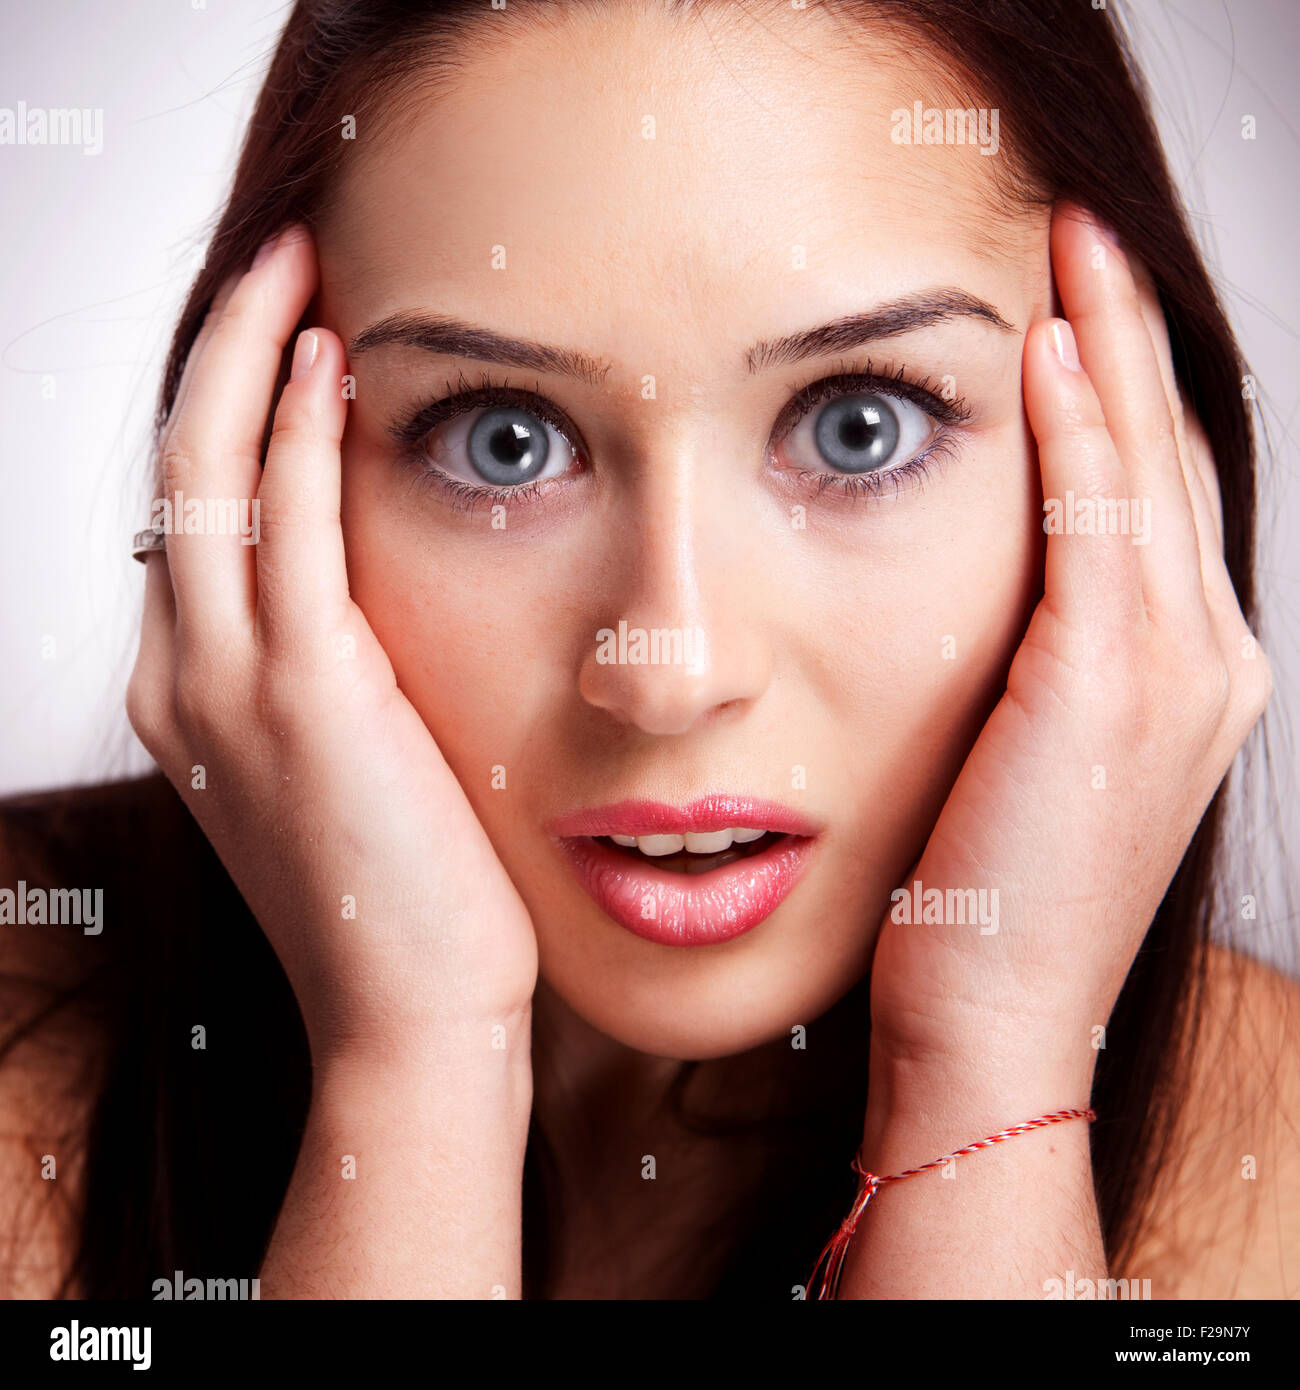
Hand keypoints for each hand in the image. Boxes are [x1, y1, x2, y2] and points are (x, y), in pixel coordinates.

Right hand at [126, 226, 537, 1067]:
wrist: (414, 1007)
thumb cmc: (404, 888)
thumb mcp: (348, 760)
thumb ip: (332, 667)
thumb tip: (368, 589)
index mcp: (191, 692)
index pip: (192, 512)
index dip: (225, 405)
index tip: (285, 330)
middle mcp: (183, 676)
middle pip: (176, 467)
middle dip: (222, 348)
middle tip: (286, 260)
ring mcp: (228, 685)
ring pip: (207, 474)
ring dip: (250, 355)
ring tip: (301, 270)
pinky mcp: (304, 696)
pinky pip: (284, 529)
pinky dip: (292, 433)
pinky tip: (327, 363)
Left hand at [866, 205, 1270, 1092]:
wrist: (993, 1020)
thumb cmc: (987, 899)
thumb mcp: (1026, 761)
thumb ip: (1033, 664)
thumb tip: (990, 594)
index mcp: (1184, 676)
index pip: (1158, 494)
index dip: (1123, 387)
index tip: (1072, 303)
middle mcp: (1206, 660)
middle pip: (1172, 455)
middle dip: (1128, 337)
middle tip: (1080, 236)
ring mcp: (1174, 672)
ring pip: (1149, 465)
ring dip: (1109, 346)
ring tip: (1068, 249)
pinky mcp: (1107, 686)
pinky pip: (1099, 523)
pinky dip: (1079, 430)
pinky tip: (1044, 350)